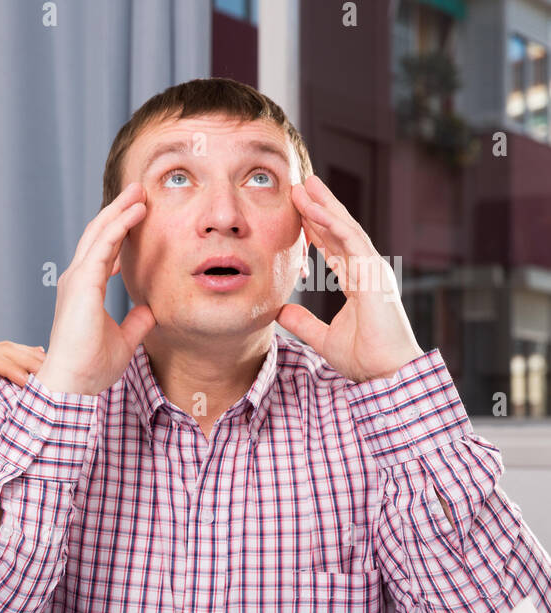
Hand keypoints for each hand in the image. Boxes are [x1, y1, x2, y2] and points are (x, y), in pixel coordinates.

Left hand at [0, 341, 45, 486]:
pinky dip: (23, 366)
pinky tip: (41, 369)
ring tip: (52, 367)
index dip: (10, 367)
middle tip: (52, 370)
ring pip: (6, 354)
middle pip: (0, 351)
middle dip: (26, 358)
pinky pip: (5, 366)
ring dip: (28, 359)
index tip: (29, 382)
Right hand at [35, 182, 157, 394]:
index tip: (138, 216)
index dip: (120, 231)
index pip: (102, 251)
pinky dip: (120, 224)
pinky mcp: (83, 282)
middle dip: (118, 210)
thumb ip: (136, 322)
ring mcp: (77, 279)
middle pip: (98, 234)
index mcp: (83, 291)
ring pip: (99, 232)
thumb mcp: (123, 340)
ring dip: (120, 209)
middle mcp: (76, 280)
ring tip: (140, 191)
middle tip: (138, 191)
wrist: (73, 383)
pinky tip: (136, 211)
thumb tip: (150, 309)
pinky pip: (104, 244)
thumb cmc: (90, 367)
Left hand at [278, 174, 423, 382]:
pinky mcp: (374, 274)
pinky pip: (351, 241)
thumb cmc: (364, 359)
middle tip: (302, 185)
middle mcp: (368, 271)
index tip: (299, 213)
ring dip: (324, 205)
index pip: (336, 249)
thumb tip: (281, 310)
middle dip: (321, 207)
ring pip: (346, 229)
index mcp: (359, 283)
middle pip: (341, 231)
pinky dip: (332, 223)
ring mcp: (373, 270)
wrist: (386, 373)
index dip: (318, 230)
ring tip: (306, 184)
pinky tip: (314, 209)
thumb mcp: (323, 339)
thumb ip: (303, 323)